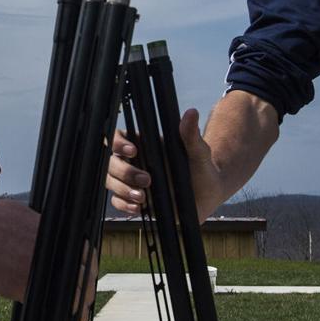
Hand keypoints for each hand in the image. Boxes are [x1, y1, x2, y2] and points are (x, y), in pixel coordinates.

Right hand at [106, 107, 223, 220]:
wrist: (208, 195)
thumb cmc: (201, 168)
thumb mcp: (199, 152)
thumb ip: (192, 136)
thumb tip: (192, 113)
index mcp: (145, 145)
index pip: (119, 137)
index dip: (117, 142)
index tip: (132, 150)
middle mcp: (135, 161)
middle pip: (112, 162)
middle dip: (124, 171)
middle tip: (147, 179)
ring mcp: (132, 181)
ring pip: (111, 181)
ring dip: (123, 189)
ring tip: (142, 197)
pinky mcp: (134, 199)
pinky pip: (118, 201)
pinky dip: (124, 205)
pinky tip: (138, 207)